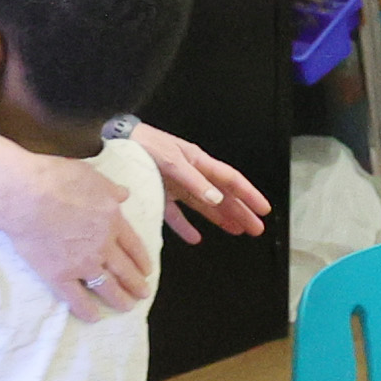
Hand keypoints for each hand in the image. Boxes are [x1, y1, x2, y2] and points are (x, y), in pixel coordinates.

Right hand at [3, 153, 150, 319]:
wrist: (28, 196)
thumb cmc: (58, 179)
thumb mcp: (92, 176)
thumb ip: (110, 189)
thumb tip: (125, 194)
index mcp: (112, 220)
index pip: (133, 245)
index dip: (142, 259)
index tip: (147, 270)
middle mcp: (103, 246)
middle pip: (124, 269)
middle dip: (136, 283)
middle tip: (143, 293)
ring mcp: (82, 264)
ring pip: (107, 287)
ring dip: (119, 299)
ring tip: (127, 307)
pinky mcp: (60, 276)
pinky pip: (76, 299)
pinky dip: (86, 310)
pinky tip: (93, 318)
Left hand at [129, 123, 269, 244]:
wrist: (116, 142)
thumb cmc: (146, 146)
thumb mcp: (172, 161)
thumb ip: (194, 181)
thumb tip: (217, 199)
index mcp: (198, 162)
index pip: (231, 180)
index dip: (249, 195)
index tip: (264, 209)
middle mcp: (191, 175)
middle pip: (222, 196)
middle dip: (241, 212)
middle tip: (257, 229)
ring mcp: (176, 186)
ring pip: (205, 206)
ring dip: (221, 219)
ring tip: (238, 231)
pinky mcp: (159, 195)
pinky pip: (176, 215)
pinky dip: (185, 227)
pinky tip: (195, 239)